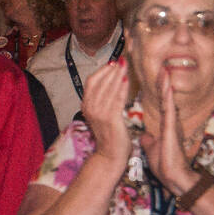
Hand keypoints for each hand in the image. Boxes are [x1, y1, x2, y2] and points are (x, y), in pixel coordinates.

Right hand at [81, 58, 130, 174]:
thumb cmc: (110, 135)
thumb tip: (112, 84)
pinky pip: (116, 99)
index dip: (102, 70)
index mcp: (86, 105)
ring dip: (117, 75)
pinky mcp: (110, 118)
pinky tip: (127, 80)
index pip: (91, 82)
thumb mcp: (102, 115)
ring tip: (126, 65)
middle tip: (122, 59)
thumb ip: (104, 100)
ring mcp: (99, 113)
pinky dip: (122, 88)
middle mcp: (89, 107)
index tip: (113, 63)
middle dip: (111, 69)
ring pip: (108, 88)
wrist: (110, 156)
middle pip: (99, 81)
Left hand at [140, 69, 197, 194]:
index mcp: (164, 124)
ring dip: (166, 85)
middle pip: (165, 98)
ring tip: (165, 69)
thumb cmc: (164, 163)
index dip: (157, 90)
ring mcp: (171, 123)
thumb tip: (144, 136)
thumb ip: (150, 140)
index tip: (154, 76)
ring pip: (168, 100)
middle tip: (162, 66)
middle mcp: (170, 121)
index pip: (159, 103)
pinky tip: (167, 87)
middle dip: (163, 82)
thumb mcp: (152, 148)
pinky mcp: (171, 129)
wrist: (173, 176)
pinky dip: (167, 98)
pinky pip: (169, 110)